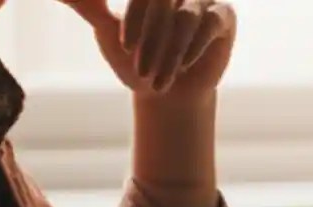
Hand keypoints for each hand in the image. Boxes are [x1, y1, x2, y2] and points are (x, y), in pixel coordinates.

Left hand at [60, 0, 236, 97]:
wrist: (168, 93)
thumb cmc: (136, 59)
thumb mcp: (107, 31)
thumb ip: (88, 6)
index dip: (135, 18)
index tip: (126, 48)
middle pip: (162, 0)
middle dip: (151, 38)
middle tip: (142, 68)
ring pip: (184, 17)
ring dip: (170, 52)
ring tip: (160, 78)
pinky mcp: (224, 15)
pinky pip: (208, 22)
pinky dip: (194, 46)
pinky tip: (185, 65)